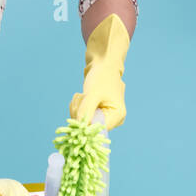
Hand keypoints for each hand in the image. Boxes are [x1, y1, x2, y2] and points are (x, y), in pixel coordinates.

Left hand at [68, 13, 129, 130]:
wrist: (103, 65)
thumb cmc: (102, 77)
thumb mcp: (93, 93)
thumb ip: (86, 110)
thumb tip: (79, 126)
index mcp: (117, 116)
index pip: (98, 129)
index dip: (85, 124)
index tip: (77, 115)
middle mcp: (112, 120)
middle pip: (89, 126)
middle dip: (80, 112)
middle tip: (82, 97)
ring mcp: (104, 117)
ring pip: (82, 122)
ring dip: (77, 108)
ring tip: (82, 94)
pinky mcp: (95, 114)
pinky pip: (80, 116)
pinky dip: (77, 107)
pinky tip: (82, 96)